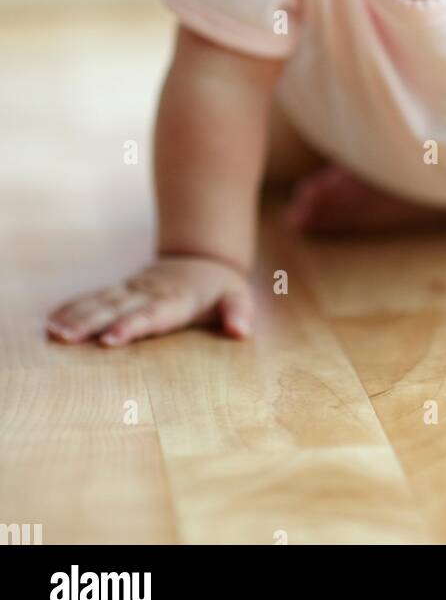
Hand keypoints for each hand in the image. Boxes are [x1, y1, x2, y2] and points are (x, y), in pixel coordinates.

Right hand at [45, 254, 254, 347]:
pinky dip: (71, 308)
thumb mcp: (238, 296)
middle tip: (65, 338)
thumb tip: (241, 331)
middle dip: (89, 323)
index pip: (151, 314)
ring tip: (52, 333)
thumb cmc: (220, 288)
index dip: (130, 326)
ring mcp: (130, 291)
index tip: (109, 340)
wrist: (200, 259)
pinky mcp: (119, 292)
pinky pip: (92, 299)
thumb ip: (239, 311)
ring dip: (75, 317)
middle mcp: (147, 293)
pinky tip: (50, 322)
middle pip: (115, 309)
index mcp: (175, 299)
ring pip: (99, 303)